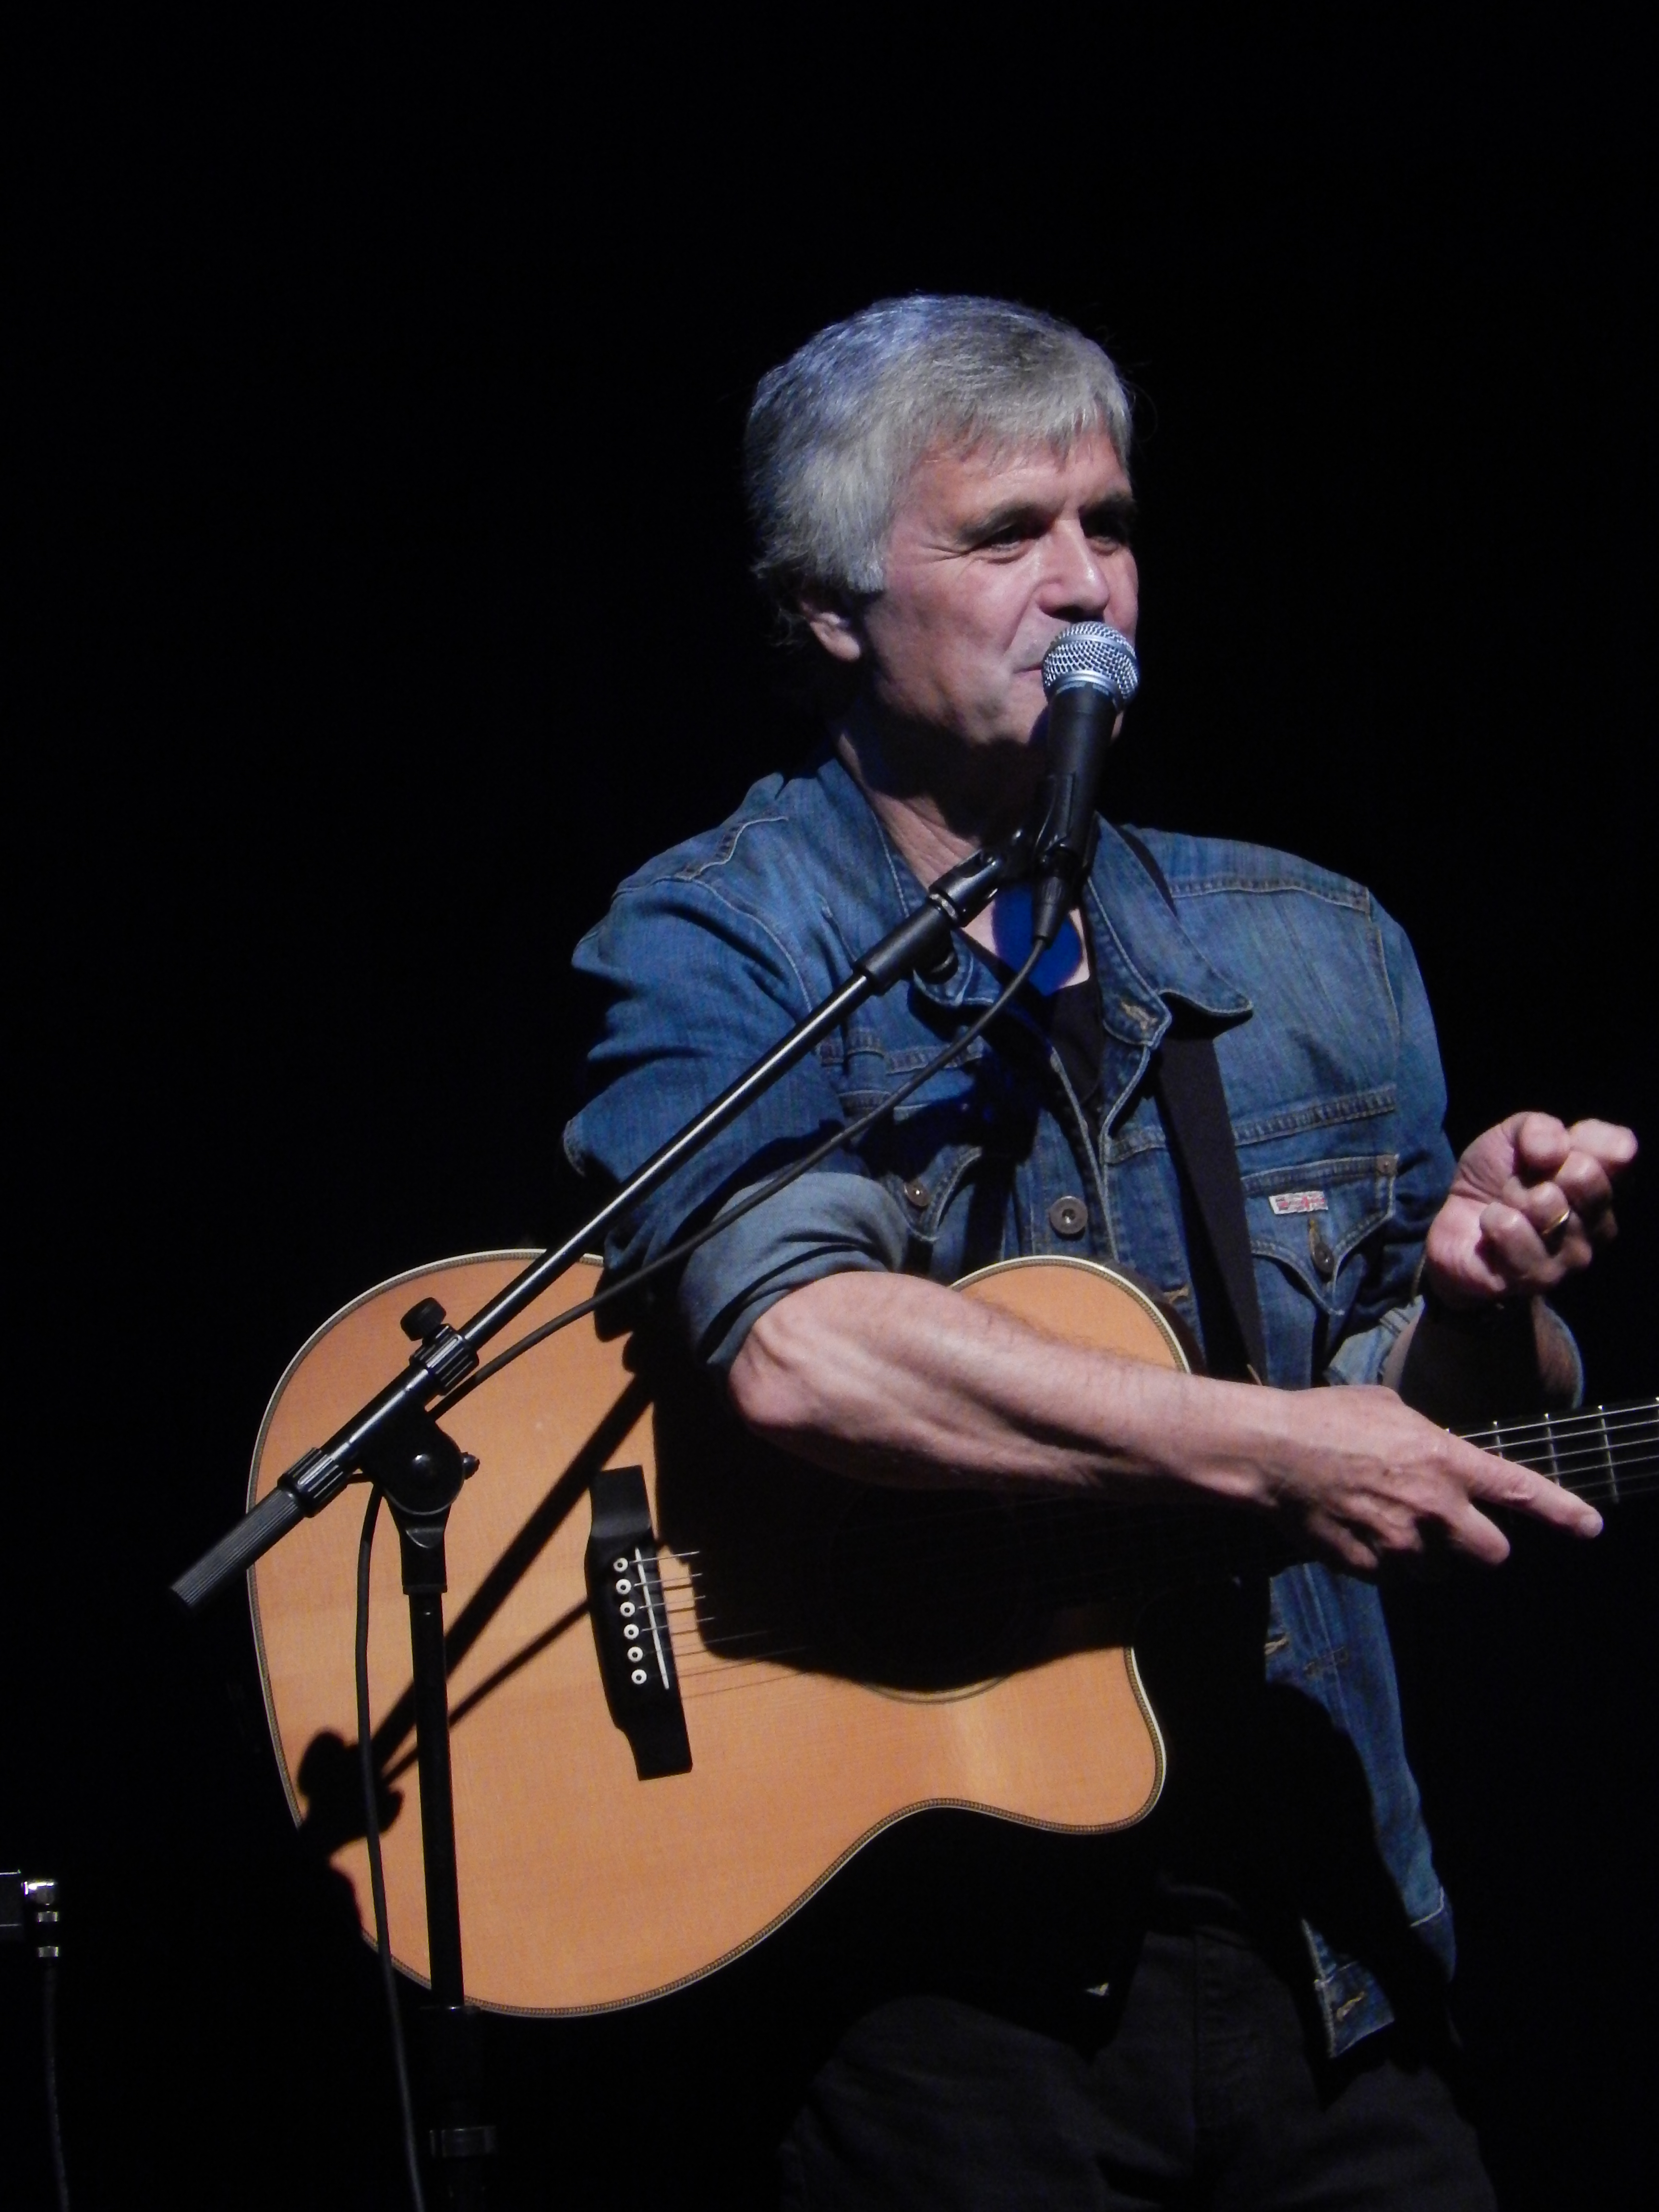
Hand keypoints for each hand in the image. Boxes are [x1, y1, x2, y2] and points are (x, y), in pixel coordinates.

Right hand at [1233, 1380, 1602, 1572]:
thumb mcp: (1389, 1408)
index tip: (1589, 1526)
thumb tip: (1435, 1449)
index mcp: (1445, 1461)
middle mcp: (1434, 1508)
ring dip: (1427, 1553)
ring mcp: (1402, 1542)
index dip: (1562, 1512)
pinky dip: (1386, 1560)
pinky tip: (1360, 1530)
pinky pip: (1395, 1575)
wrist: (1271, 1452)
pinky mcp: (1368, 1566)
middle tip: (1453, 1526)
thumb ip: (1427, 1437)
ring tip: (1391, 1521)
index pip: (1520, 1491)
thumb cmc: (1326, 1417)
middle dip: (1479, 1543)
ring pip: (1440, 1569)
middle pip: (1491, 1553)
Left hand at [1424, 1112, 1636, 1307]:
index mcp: (1602, 1187)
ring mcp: (1569, 1259)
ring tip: (1503, 1205)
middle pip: (1583, 1175)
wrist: (1454, 1222)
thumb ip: (1538, 1128)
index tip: (1545, 1151)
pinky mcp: (1532, 1281)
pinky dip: (1496, 1222)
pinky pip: (1517, 1240)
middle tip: (1519, 1183)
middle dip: (1538, 1170)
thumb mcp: (1511, 1137)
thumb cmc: (1495, 1179)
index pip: (1617, 1151)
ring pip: (1549, 1209)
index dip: (1576, 1139)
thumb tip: (1555, 1151)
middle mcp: (1597, 1228)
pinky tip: (1491, 1224)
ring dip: (1513, 1197)